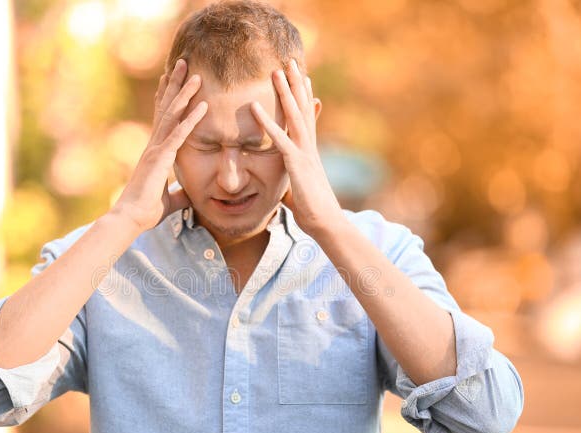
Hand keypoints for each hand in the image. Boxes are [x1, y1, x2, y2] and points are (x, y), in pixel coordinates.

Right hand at [110, 59, 207, 231]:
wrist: (130, 219)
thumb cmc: (145, 210)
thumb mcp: (170, 200)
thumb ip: (180, 193)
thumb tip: (190, 195)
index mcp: (155, 151)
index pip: (163, 118)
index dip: (169, 97)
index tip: (174, 79)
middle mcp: (154, 144)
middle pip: (166, 108)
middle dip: (176, 84)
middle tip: (184, 62)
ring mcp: (156, 149)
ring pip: (172, 114)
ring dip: (185, 93)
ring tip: (196, 74)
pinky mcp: (160, 158)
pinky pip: (179, 135)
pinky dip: (192, 120)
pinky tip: (204, 106)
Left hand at [250, 59, 341, 233]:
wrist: (326, 223)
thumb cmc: (313, 211)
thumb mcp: (301, 189)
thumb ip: (295, 179)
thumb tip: (290, 180)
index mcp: (310, 152)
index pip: (306, 118)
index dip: (304, 96)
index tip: (301, 77)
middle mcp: (309, 147)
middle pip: (302, 109)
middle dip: (296, 84)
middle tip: (290, 61)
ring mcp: (304, 153)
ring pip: (294, 116)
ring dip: (285, 92)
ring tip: (277, 71)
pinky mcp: (295, 163)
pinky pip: (278, 139)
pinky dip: (265, 122)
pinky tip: (254, 107)